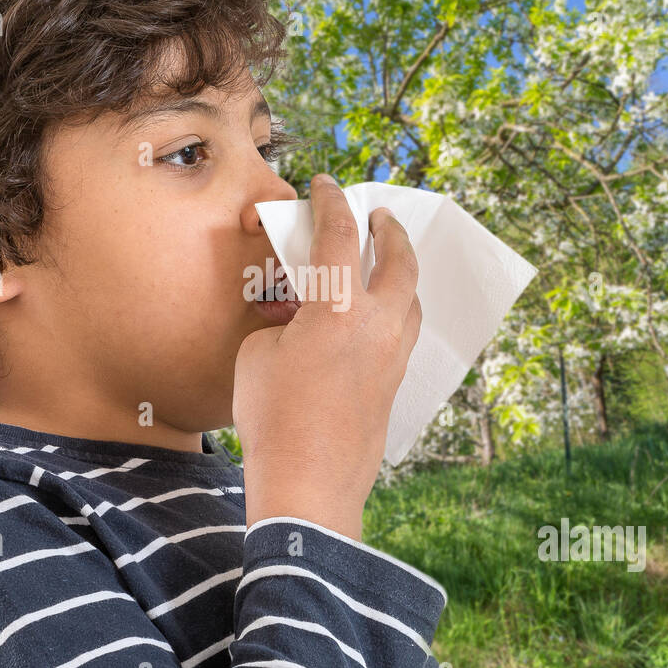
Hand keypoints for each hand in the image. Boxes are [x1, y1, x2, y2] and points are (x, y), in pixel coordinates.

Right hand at [233, 174, 422, 540]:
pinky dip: (396, 311)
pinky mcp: (394, 385)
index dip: (331, 201)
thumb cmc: (272, 419)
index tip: (326, 183)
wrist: (309, 483)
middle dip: (389, 232)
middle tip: (379, 217)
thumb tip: (295, 325)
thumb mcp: (257, 357)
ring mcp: (392, 356)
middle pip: (399, 261)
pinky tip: (380, 318)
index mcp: (338, 307)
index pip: (339, 235)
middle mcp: (377, 324)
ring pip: (411, 299)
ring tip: (388, 264)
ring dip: (402, 272)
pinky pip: (404, 332)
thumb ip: (280, 326)